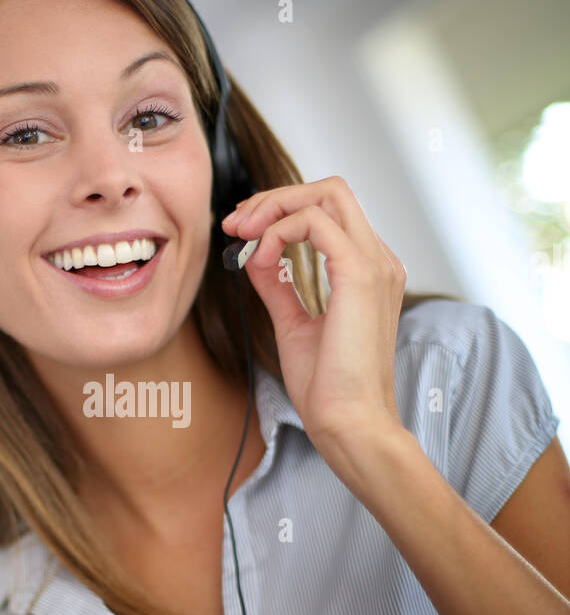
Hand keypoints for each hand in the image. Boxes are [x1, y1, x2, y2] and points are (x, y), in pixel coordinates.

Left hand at [221, 176, 407, 459]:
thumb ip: (279, 287)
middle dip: (275, 197)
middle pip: (329, 191)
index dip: (280, 211)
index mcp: (368, 272)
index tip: (241, 233)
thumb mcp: (294, 325)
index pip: (329, 212)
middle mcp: (378, 260)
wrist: (350, 424)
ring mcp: (374, 263)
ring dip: (273, 207)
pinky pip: (313, 222)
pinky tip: (261, 259)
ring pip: (325, 194)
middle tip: (236, 224)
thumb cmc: (330, 390)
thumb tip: (256, 257)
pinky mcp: (360, 273)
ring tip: (242, 235)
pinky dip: (278, 232)